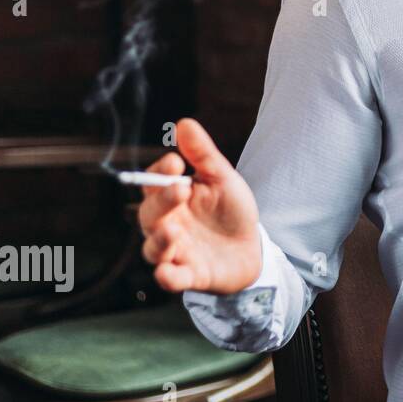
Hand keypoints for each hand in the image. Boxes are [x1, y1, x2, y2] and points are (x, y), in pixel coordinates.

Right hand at [138, 118, 262, 293]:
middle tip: (180, 189)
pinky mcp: (189, 276)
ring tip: (174, 231)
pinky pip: (170, 279)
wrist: (253, 249)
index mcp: (172, 199)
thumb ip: (203, 155)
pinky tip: (169, 271)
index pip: (152, 184)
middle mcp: (166, 225)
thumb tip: (184, 122)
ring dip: (160, 240)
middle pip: (149, 215)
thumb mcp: (222, 179)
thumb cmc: (230, 211)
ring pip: (153, 249)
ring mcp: (176, 252)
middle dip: (162, 202)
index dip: (159, 174)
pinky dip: (167, 277)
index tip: (175, 162)